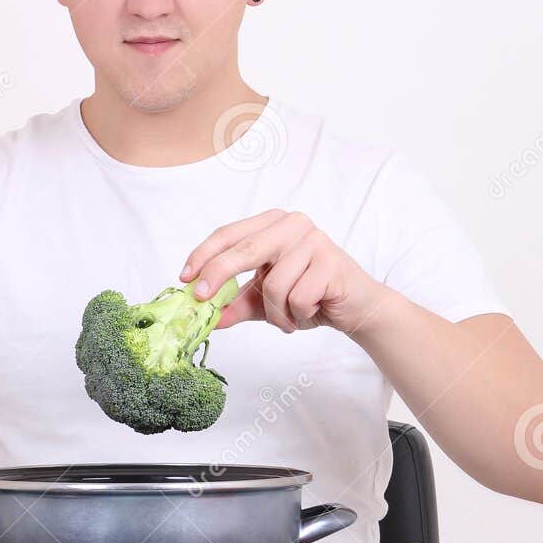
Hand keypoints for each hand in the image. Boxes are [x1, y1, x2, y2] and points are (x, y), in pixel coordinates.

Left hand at [179, 210, 386, 335]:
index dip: (204, 256)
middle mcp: (292, 224)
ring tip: (289, 317)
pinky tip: (310, 312)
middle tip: (202, 301)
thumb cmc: (310, 296)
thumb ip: (236, 304)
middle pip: (244, 250)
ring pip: (273, 284)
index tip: (185, 278)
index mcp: (272, 224)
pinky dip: (297, 315)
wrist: (357, 308)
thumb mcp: (265, 301)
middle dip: (218, 277)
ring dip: (276, 312)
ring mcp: (314, 240)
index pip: (229, 234)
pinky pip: (297, 297)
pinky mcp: (331, 262)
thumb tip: (206, 316)